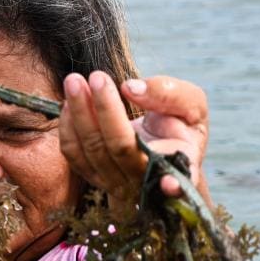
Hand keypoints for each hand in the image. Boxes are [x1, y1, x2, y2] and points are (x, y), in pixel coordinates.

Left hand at [59, 71, 210, 207]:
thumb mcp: (191, 105)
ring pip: (91, 151)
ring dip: (80, 113)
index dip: (172, 183)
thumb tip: (131, 87)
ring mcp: (115, 182)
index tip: (168, 184)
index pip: (172, 170)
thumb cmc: (179, 123)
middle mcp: (145, 180)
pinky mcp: (92, 176)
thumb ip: (169, 94)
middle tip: (97, 76)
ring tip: (75, 81)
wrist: (160, 145)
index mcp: (179, 163)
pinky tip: (70, 102)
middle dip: (106, 109)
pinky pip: (73, 154)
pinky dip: (68, 126)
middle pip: (120, 148)